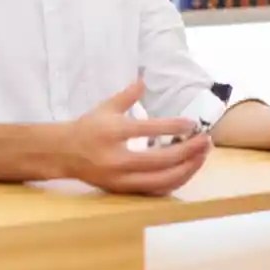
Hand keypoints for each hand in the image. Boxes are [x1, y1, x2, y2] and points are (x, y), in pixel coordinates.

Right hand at [64, 81, 211, 195]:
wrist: (64, 154)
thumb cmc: (88, 127)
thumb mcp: (106, 107)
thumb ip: (128, 95)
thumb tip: (146, 78)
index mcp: (113, 133)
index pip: (147, 129)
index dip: (173, 127)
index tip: (192, 123)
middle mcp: (117, 159)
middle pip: (160, 160)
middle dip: (188, 151)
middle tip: (205, 141)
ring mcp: (121, 179)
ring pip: (161, 181)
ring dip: (186, 169)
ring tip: (202, 156)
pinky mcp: (124, 190)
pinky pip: (155, 190)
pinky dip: (174, 181)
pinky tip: (188, 170)